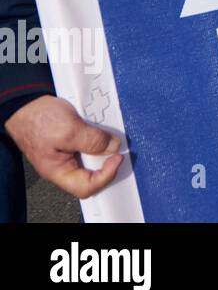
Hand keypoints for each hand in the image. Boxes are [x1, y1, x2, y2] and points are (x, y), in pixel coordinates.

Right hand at [5, 95, 122, 198]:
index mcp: (59, 171)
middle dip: (107, 161)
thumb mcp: (69, 130)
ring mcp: (67, 152)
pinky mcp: (70, 140)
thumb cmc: (37, 118)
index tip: (117, 158)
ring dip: (104, 146)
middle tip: (118, 147)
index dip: (106, 176)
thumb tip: (113, 147)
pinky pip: (88, 142)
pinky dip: (98, 135)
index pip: (86, 187)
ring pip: (92, 156)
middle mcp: (63, 165)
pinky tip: (103, 127)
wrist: (26, 102)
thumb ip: (92, 141)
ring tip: (111, 135)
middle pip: (92, 173)